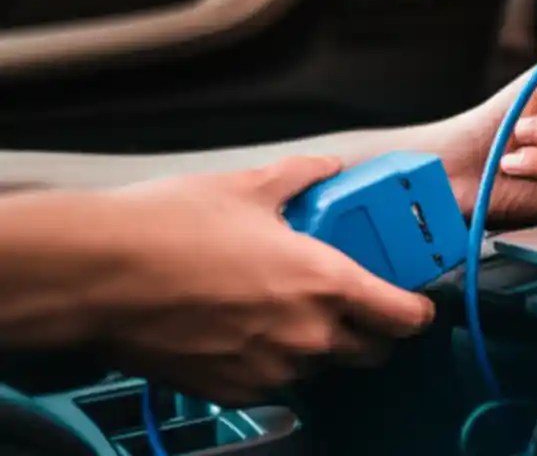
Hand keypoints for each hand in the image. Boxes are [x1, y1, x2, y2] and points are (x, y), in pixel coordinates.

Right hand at [94, 157, 434, 404]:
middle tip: (353, 298)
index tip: (414, 299)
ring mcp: (271, 368)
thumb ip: (302, 177)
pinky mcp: (233, 389)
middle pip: (373, 350)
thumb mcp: (248, 186)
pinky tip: (247, 325)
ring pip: (323, 367)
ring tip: (287, 305)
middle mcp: (308, 335)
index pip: (406, 317)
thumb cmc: (169, 229)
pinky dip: (274, 359)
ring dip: (320, 343)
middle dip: (371, 328)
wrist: (97, 276)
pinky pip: (276, 381)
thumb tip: (325, 168)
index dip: (417, 308)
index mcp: (326, 283)